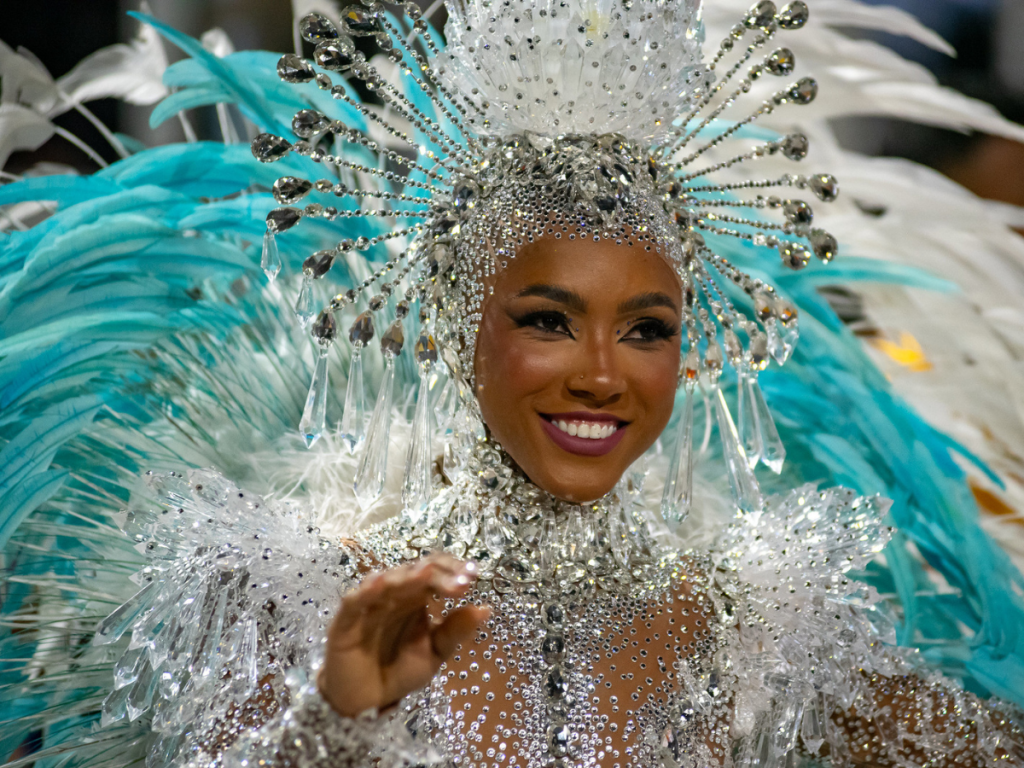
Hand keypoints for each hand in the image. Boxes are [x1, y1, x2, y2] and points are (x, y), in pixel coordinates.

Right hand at [318, 553, 489, 717]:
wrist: (368, 700)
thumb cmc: (400, 670)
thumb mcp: (435, 653)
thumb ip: (455, 631)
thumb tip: (487, 608)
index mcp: (417, 597)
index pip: (435, 572)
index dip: (453, 570)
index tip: (472, 577)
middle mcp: (394, 594)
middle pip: (414, 572)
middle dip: (438, 574)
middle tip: (459, 583)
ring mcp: (370, 604)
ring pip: (386, 580)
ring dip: (406, 576)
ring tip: (425, 574)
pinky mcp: (346, 620)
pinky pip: (355, 601)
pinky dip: (366, 591)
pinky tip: (380, 584)